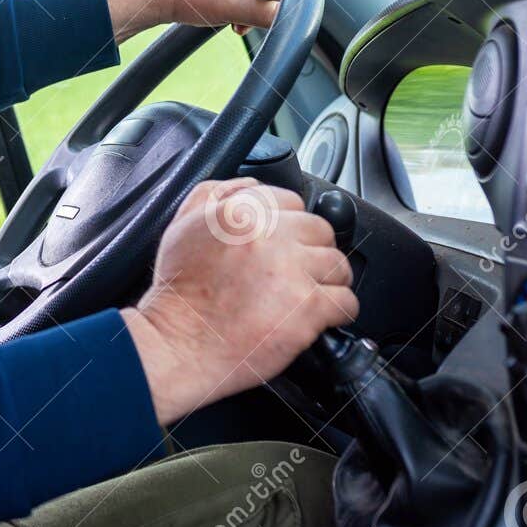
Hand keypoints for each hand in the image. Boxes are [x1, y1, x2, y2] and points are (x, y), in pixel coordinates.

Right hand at [120, 177, 356, 425]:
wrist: (180, 343)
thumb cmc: (179, 292)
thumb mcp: (183, 226)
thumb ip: (215, 194)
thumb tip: (252, 183)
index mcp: (240, 212)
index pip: (291, 200)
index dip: (288, 225)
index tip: (283, 244)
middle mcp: (269, 236)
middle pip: (320, 230)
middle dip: (312, 250)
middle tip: (296, 272)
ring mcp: (292, 271)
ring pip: (338, 264)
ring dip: (328, 281)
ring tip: (306, 295)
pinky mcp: (307, 306)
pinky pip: (346, 301)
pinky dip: (337, 311)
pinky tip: (317, 316)